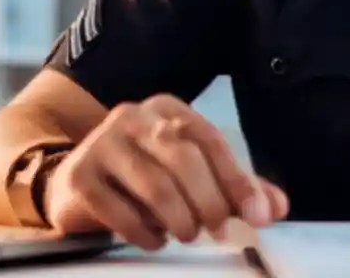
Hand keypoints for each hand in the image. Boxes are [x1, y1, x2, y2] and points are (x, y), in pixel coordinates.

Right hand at [42, 94, 288, 249]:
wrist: (75, 183)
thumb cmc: (142, 177)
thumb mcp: (189, 175)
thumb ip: (232, 187)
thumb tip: (275, 206)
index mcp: (166, 110)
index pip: (209, 139)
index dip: (237, 179)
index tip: (259, 215)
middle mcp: (133, 117)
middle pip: (183, 158)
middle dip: (210, 201)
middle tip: (220, 230)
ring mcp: (102, 143)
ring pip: (155, 184)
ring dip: (180, 219)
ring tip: (188, 234)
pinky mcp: (80, 176)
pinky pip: (119, 210)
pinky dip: (145, 232)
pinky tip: (155, 240)